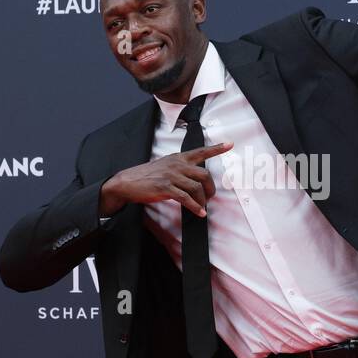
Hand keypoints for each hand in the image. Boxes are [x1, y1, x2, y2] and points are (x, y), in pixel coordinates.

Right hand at [99, 142, 232, 217]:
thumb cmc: (146, 176)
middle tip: (210, 197)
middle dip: (211, 188)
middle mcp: (177, 164)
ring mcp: (171, 176)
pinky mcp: (165, 188)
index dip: (216, 149)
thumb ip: (180, 169)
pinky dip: (195, 207)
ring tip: (202, 207)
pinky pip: (186, 198)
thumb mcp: (165, 166)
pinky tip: (199, 213)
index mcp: (178, 158)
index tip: (230, 144)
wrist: (127, 182)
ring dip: (202, 200)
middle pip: (204, 174)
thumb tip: (194, 180)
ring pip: (196, 187)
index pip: (200, 151)